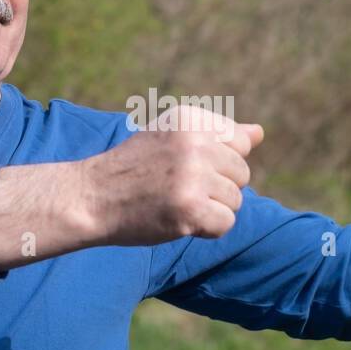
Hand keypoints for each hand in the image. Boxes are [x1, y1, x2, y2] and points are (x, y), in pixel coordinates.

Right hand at [80, 105, 264, 245]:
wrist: (91, 197)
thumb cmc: (134, 169)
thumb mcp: (171, 137)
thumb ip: (217, 134)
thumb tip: (259, 133)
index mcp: (190, 119)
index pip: (240, 142)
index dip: (217, 162)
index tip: (183, 166)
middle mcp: (194, 142)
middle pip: (242, 173)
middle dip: (217, 187)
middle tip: (177, 188)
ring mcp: (193, 176)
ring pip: (236, 200)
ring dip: (210, 209)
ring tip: (175, 203)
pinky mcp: (190, 209)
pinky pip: (225, 223)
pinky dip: (206, 229)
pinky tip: (178, 220)